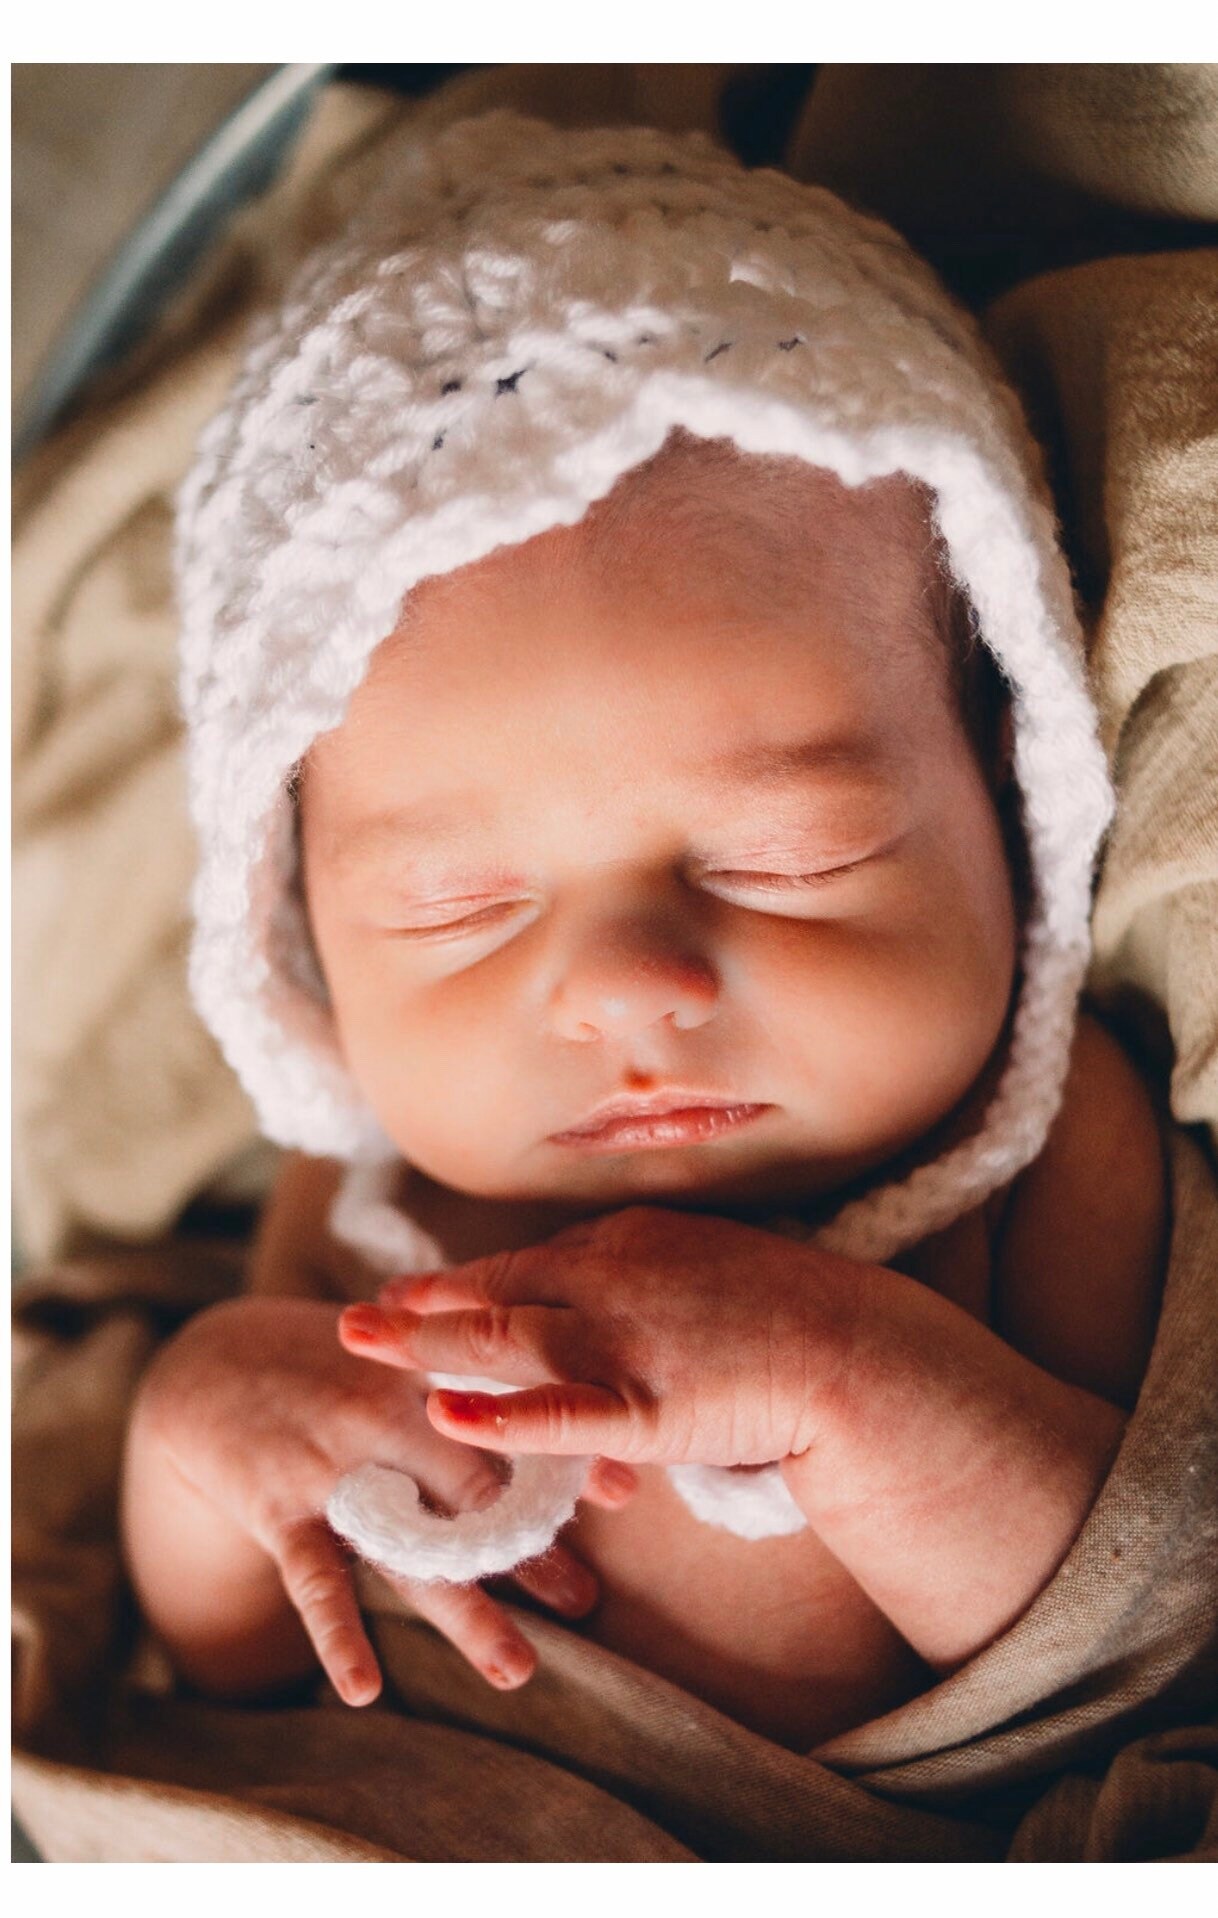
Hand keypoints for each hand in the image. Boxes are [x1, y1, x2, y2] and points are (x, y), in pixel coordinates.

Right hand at [129, 1296, 635, 1705]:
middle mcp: (382, 1416)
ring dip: (463, 1609)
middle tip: (584, 1600)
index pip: (504, 1415)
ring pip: (406, 1545)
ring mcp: (329, 1464)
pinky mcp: (276, 1506)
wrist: (212, 1365)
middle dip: (528, 1546)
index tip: (625, 1493)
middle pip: (468, 1488)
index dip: (563, 1451)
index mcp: (423, 1378)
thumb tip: (607, 1455)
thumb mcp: (408, 1369)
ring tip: (517, 1668)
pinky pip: (312, 1581)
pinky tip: (366, 1689)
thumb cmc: (339, 1371)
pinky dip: (338, 1636)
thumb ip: (492, 1402)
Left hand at [338, 1206, 857, 1468]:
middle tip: (354, 1320)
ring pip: (505, 1339)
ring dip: (427, 1345)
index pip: (528, 1262)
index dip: (462, 1281)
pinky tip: (445, 1413)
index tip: (410, 1292)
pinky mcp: (644, 1406)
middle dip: (420, 1307)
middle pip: (496, 1290)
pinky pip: (556, 1413)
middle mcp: (611, 1278)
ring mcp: (622, 1339)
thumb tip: (618, 1298)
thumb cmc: (795, 1314)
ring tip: (362, 1346)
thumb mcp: (714, 1266)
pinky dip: (496, 1414)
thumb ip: (654, 1281)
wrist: (854, 1347)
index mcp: (629, 1243)